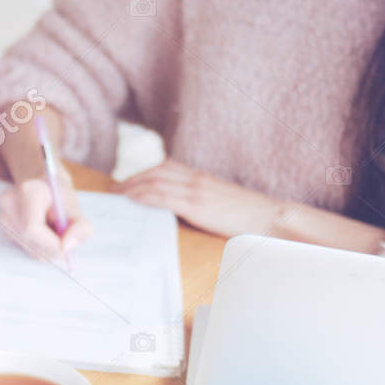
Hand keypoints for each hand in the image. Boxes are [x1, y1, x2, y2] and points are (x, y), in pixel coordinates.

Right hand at [0, 177, 92, 259]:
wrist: (44, 188)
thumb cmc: (60, 197)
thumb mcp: (76, 208)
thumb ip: (80, 227)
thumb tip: (66, 247)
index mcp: (29, 191)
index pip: (32, 228)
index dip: (50, 243)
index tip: (65, 245)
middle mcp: (10, 202)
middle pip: (31, 241)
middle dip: (52, 247)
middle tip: (64, 239)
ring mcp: (3, 215)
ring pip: (29, 249)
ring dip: (47, 248)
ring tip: (53, 232)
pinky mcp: (4, 227)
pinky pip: (26, 248)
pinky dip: (39, 247)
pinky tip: (43, 233)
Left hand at [115, 160, 285, 238]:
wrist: (270, 217)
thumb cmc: (249, 215)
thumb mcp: (222, 201)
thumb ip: (203, 199)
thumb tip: (186, 209)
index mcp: (202, 177)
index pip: (167, 167)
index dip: (144, 172)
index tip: (127, 181)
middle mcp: (197, 179)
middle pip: (156, 171)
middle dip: (132, 178)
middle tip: (114, 188)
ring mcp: (197, 190)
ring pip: (156, 181)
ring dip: (132, 187)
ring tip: (117, 195)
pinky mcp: (198, 205)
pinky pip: (164, 197)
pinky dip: (145, 196)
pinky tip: (132, 200)